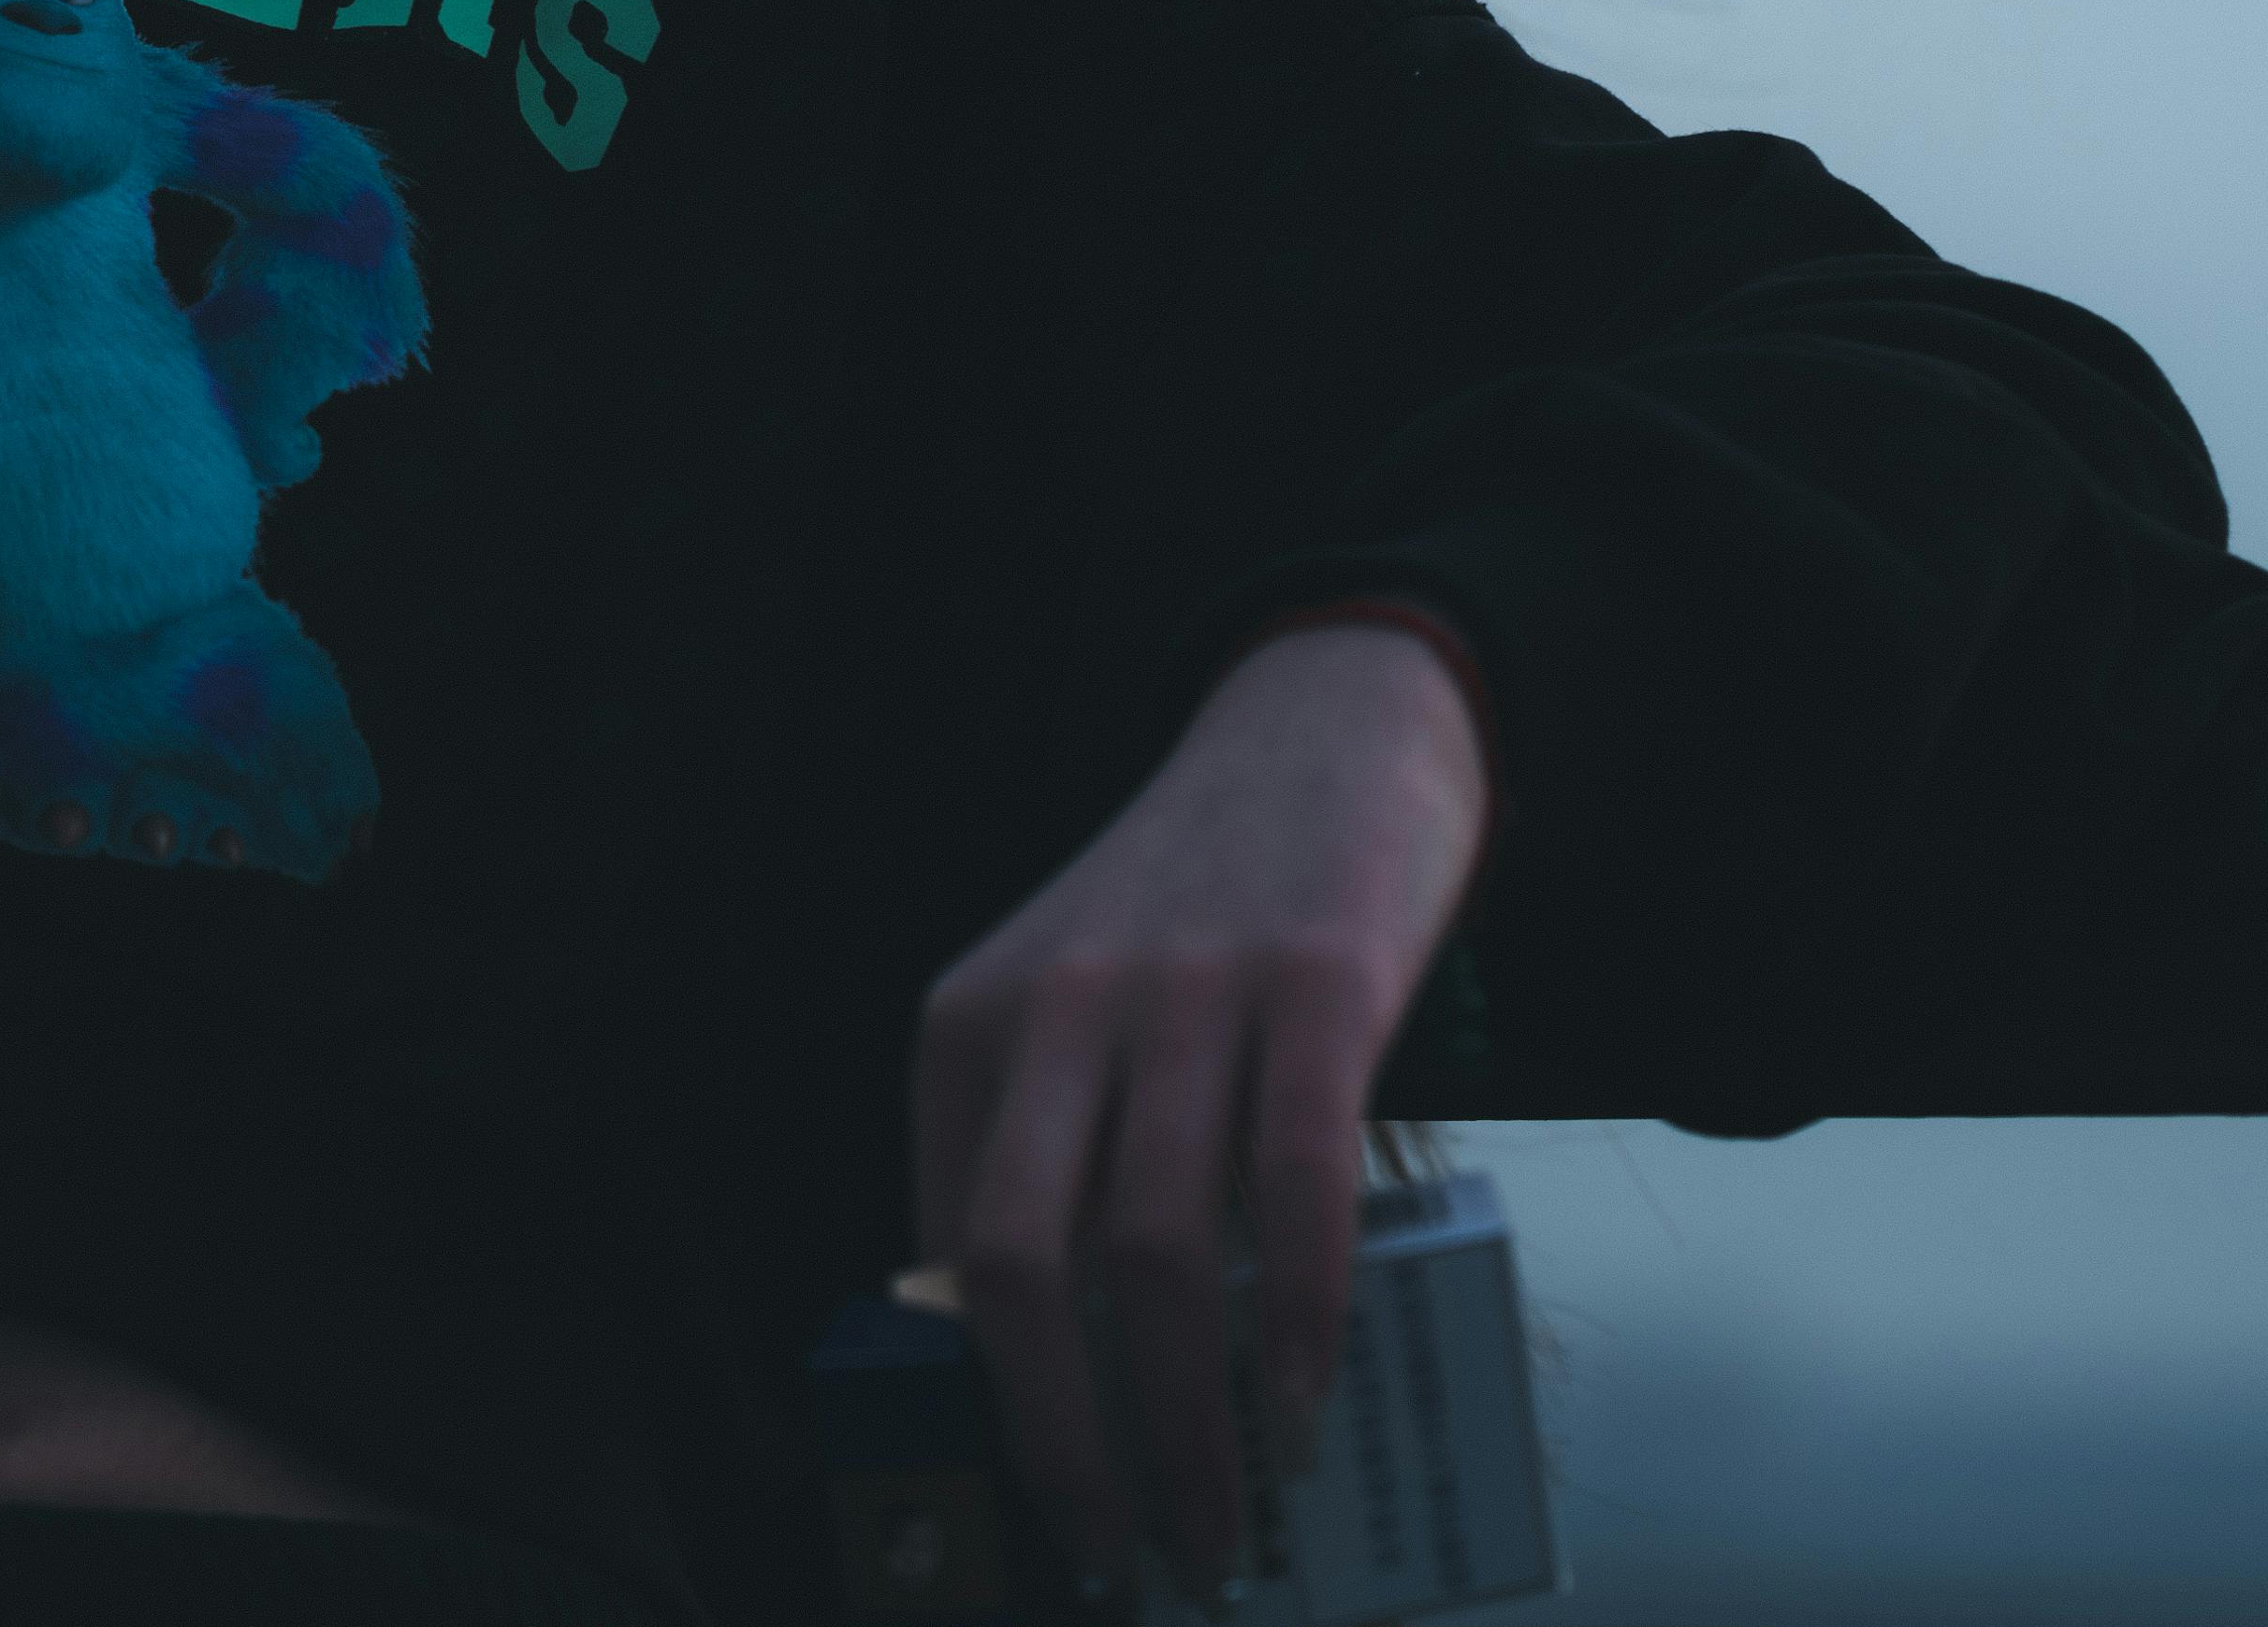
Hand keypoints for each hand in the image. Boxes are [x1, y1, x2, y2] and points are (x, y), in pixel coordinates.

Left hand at [910, 614, 1491, 1601]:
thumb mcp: (1066, 1001)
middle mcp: (1060, 1007)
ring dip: (1187, 1418)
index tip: (1045, 1506)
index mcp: (972, 1025)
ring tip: (1225, 1516)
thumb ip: (1041, 1146)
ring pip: (1156, 1252)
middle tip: (1124, 1551)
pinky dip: (1297, 1318)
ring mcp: (1188, 994)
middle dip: (1066, 1444)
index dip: (992, 1401)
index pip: (948, 1252)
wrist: (1319, 722)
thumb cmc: (1193, 902)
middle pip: (1023, 1271)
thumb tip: (1050, 1361)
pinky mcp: (1318, 985)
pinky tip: (1307, 1401)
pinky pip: (1295, 1185)